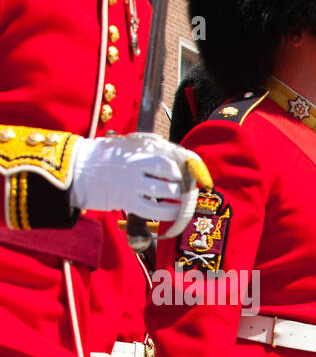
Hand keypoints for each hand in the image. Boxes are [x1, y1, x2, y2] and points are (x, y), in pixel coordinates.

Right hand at [70, 132, 201, 230]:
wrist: (74, 168)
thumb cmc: (106, 157)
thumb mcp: (129, 144)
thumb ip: (153, 148)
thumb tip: (185, 159)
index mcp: (140, 144)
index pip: (177, 153)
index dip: (193, 165)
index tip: (200, 174)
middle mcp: (137, 160)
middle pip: (174, 170)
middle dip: (186, 182)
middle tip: (189, 189)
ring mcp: (132, 180)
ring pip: (168, 190)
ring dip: (179, 197)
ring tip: (180, 199)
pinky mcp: (127, 199)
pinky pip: (156, 209)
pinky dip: (170, 213)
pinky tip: (175, 212)